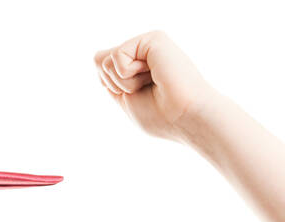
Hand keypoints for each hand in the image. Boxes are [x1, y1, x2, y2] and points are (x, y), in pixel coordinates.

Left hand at [93, 31, 217, 143]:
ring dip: (125, 83)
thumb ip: (110, 78)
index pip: (103, 68)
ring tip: (153, 83)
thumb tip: (97, 55)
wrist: (187, 118)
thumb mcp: (126, 99)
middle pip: (101, 61)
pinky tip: (153, 75)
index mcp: (140, 66)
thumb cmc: (162, 117)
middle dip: (116, 85)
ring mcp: (149, 44)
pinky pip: (117, 56)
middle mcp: (144, 52)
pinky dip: (129, 75)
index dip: (113, 86)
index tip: (139, 96)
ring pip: (107, 60)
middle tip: (146, 91)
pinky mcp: (153, 39)